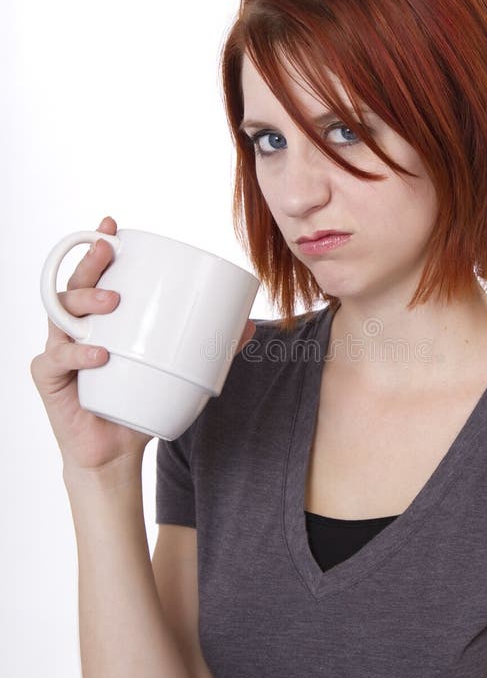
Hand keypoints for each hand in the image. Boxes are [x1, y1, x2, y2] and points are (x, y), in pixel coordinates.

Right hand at [31, 217, 256, 475]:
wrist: (116, 452)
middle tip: (110, 252)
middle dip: (90, 263)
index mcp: (99, 318)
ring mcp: (58, 351)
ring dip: (84, 301)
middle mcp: (74, 328)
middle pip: (72, 285)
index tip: (112, 226)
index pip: (94, 275)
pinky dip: (76, 354)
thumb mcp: (174, 371)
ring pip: (59, 315)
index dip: (97, 246)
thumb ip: (207, 347)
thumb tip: (247, 326)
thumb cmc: (140, 402)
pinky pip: (55, 360)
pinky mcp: (49, 380)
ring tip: (112, 303)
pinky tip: (98, 352)